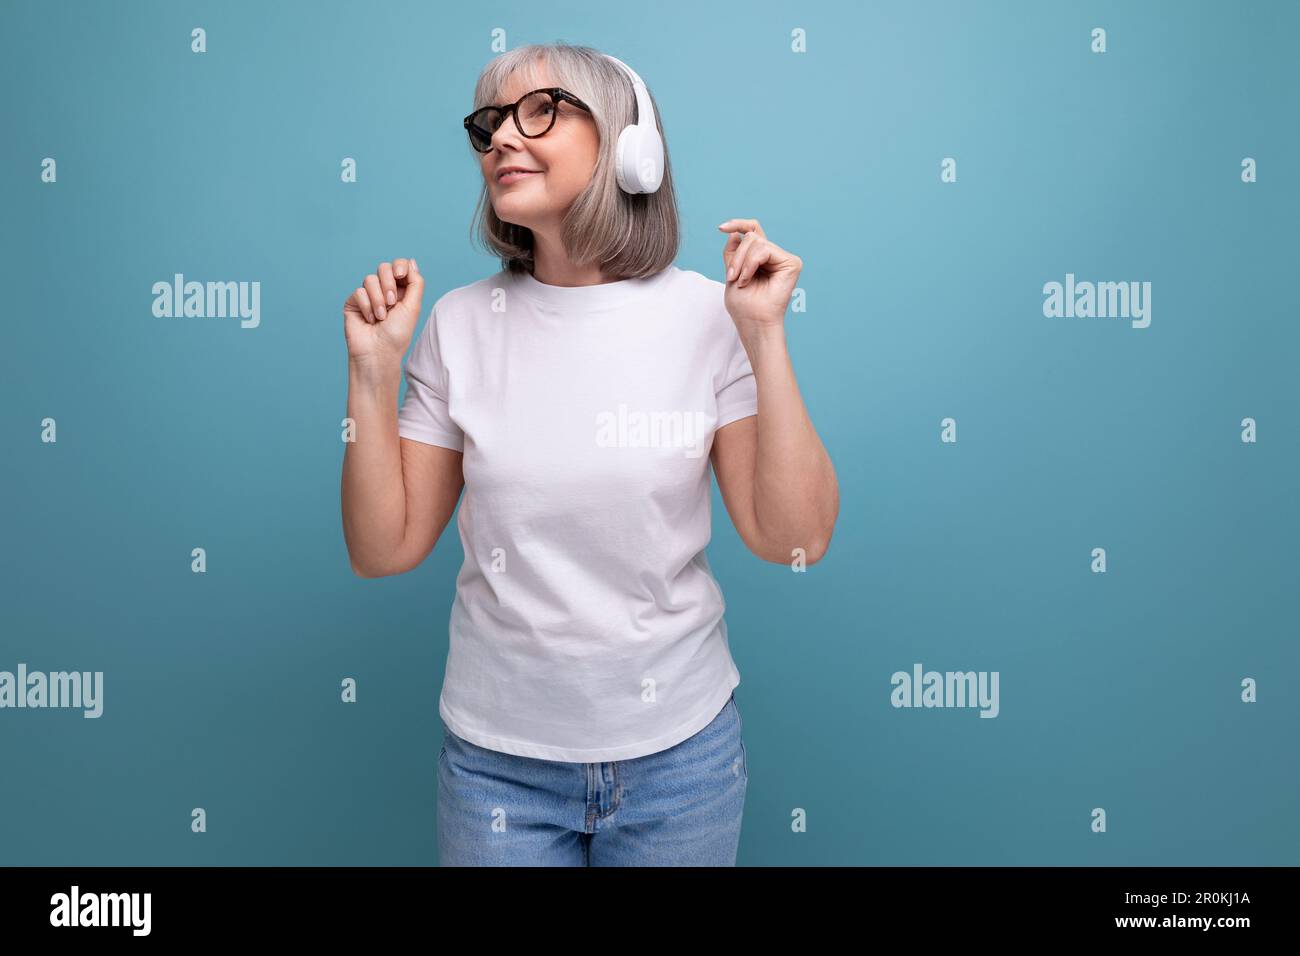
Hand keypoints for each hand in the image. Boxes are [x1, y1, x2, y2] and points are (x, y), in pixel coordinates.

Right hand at [343, 258, 423, 366]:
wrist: (378, 352)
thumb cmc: (397, 334)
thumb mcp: (413, 306)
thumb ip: (415, 282)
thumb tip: (412, 262)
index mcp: (401, 291)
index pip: (400, 266)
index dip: (400, 266)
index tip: (401, 275)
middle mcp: (384, 291)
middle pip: (384, 267)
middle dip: (388, 284)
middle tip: (391, 303)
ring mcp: (368, 295)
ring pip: (370, 279)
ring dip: (378, 300)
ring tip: (381, 317)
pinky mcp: (354, 302)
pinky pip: (359, 292)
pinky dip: (367, 307)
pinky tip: (370, 320)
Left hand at [717, 219, 801, 337]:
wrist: (753, 322)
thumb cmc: (743, 305)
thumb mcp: (731, 273)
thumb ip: (734, 252)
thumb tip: (736, 232)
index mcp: (761, 258)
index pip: (753, 231)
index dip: (738, 224)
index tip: (721, 228)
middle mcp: (774, 256)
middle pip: (751, 236)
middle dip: (736, 256)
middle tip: (731, 277)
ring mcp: (784, 259)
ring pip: (756, 242)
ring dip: (741, 263)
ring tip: (740, 281)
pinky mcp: (791, 263)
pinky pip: (764, 250)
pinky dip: (750, 264)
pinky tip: (748, 280)